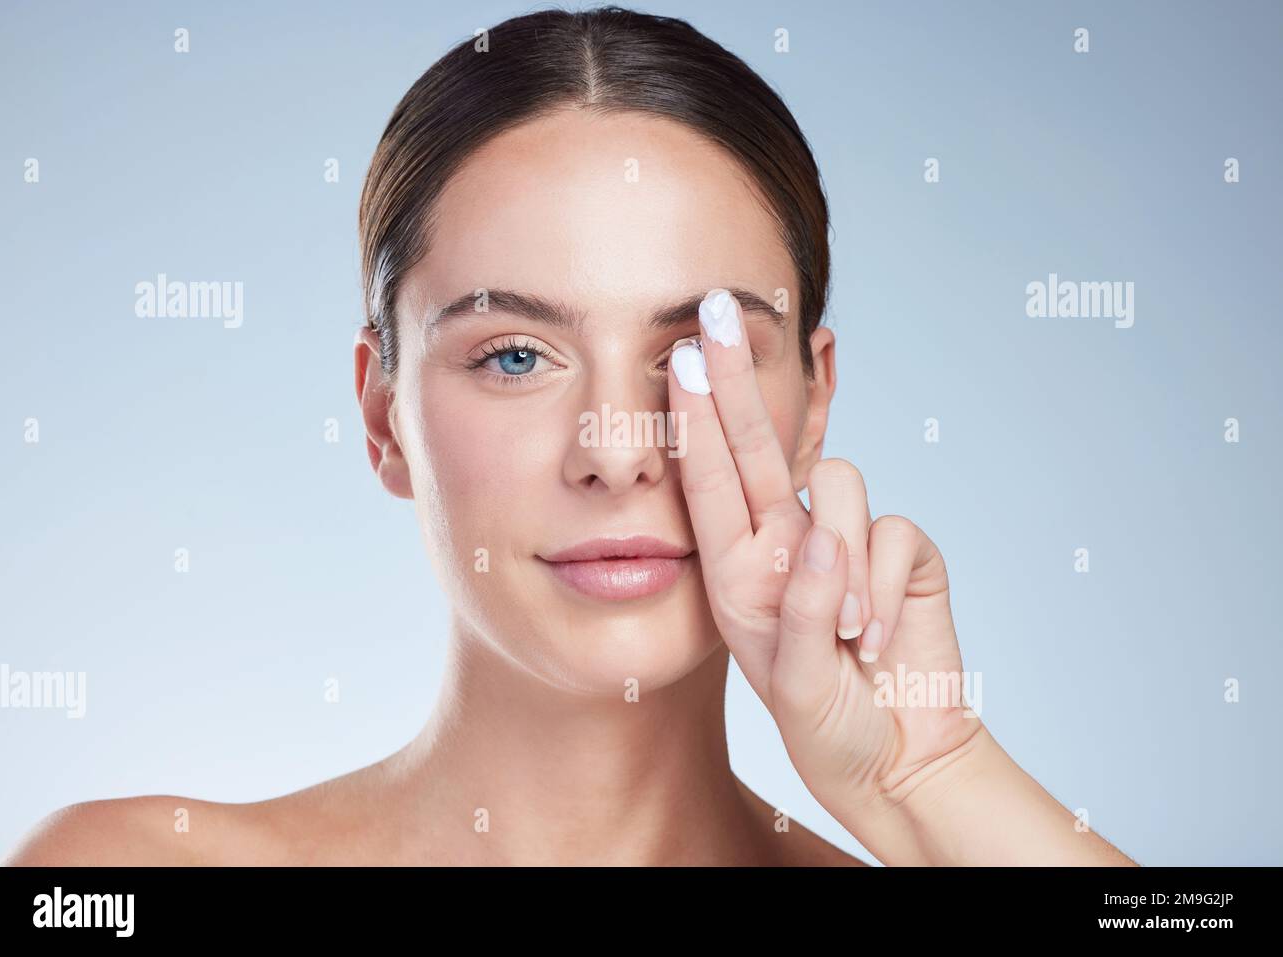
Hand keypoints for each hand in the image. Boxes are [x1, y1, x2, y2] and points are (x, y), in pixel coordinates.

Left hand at [667, 288, 981, 817]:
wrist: (898, 761)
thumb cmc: (828, 724)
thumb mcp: (793, 681)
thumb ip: (802, 611)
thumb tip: (820, 537)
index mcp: (737, 568)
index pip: (710, 477)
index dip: (696, 416)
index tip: (680, 356)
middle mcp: (786, 541)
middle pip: (759, 442)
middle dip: (737, 377)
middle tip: (716, 309)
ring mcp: (846, 541)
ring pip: (839, 481)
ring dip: (842, 559)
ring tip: (846, 631)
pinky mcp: (904, 552)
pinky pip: (893, 533)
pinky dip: (885, 590)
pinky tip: (878, 639)